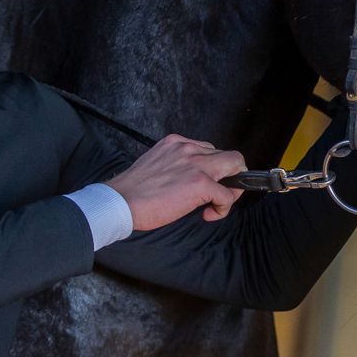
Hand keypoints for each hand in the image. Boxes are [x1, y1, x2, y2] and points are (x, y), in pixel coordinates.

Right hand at [105, 134, 246, 230]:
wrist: (121, 201)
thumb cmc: (134, 190)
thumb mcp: (156, 164)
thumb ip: (176, 165)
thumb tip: (190, 179)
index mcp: (176, 143)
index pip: (209, 149)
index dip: (214, 168)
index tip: (209, 182)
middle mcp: (188, 148)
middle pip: (228, 155)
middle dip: (231, 175)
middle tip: (221, 193)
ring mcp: (196, 164)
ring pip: (235, 165)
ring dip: (230, 188)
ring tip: (216, 202)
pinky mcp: (201, 183)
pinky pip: (227, 195)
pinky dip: (223, 208)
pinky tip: (209, 214)